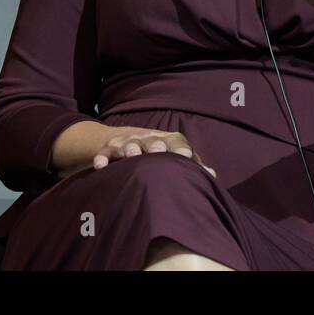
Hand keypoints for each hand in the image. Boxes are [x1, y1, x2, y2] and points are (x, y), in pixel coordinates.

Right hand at [92, 127, 216, 178]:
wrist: (127, 140)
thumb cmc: (159, 155)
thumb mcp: (174, 157)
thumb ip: (192, 166)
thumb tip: (212, 175)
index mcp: (167, 141)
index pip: (177, 140)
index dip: (180, 148)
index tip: (185, 156)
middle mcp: (148, 139)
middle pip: (152, 139)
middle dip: (155, 145)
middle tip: (159, 151)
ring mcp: (128, 142)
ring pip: (129, 143)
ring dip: (130, 148)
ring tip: (132, 156)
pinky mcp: (109, 149)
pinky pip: (105, 152)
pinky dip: (102, 158)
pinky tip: (101, 167)